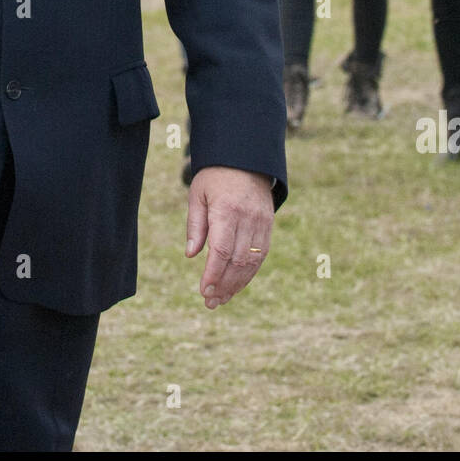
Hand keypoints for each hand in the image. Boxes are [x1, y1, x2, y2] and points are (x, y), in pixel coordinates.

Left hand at [185, 167, 273, 309]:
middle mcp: (247, 218)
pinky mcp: (268, 226)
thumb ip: (195, 225)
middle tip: (210, 302)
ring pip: (252, 263)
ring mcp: (261, 223)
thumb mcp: (198, 194)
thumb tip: (191, 254)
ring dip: (237, 285)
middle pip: (237, 261)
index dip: (213, 274)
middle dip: (223, 285)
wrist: (246, 158)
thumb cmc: (215, 177)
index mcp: (226, 210)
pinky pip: (261, 256)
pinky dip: (249, 274)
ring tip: (221, 299)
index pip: (221, 250)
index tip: (203, 291)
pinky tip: (236, 285)